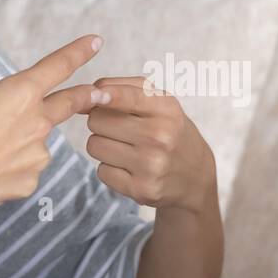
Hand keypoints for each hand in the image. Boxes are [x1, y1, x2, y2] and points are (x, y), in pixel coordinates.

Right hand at [0, 34, 106, 218]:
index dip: (78, 52)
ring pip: (33, 142)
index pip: (58, 66)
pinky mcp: (27, 182)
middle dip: (87, 96)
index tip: (96, 42)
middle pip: (69, 104)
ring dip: (18, 140)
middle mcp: (36, 123)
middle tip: (100, 93)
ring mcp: (35, 156)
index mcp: (21, 93)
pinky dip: (6, 167)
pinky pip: (21, 169)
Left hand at [84, 76, 216, 213]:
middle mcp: (160, 136)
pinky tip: (129, 167)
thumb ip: (123, 88)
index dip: (103, 94)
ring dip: (103, 145)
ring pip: (94, 145)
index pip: (125, 96)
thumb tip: (83, 97)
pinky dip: (110, 169)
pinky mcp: (141, 189)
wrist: (194, 175)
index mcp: (166, 109)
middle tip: (120, 128)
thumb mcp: (159, 101)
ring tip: (125, 147)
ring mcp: (151, 165)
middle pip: (97, 120)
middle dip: (101, 122)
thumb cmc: (169, 130)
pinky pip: (101, 171)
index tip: (93, 95)